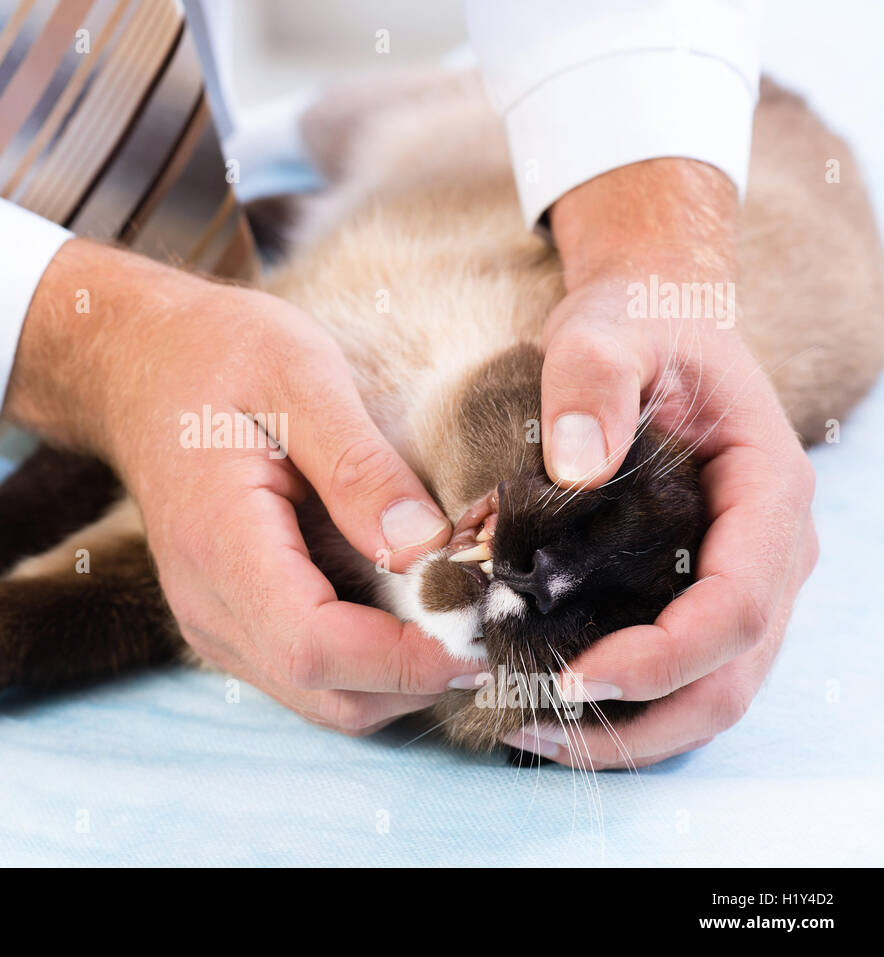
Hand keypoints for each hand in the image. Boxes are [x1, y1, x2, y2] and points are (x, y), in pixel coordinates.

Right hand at [7, 239, 480, 732]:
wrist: (140, 366)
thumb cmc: (216, 356)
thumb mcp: (297, 375)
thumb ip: (358, 464)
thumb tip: (425, 544)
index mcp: (219, 541)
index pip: (313, 646)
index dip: (406, 657)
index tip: (481, 629)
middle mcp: (208, 602)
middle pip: (328, 695)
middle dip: (419, 677)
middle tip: (490, 618)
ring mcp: (216, 620)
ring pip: (326, 699)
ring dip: (402, 675)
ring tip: (459, 608)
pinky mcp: (233, 620)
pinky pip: (311, 674)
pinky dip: (373, 661)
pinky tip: (411, 605)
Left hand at [502, 160, 818, 767]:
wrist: (653, 329)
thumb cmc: (638, 331)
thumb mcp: (608, 333)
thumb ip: (591, 383)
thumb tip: (576, 470)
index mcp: (765, 493)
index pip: (737, 604)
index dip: (663, 657)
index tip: (574, 677)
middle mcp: (768, 552)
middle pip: (730, 676)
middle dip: (639, 719)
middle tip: (534, 729)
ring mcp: (740, 580)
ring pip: (711, 693)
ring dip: (629, 731)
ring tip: (531, 735)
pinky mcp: (697, 593)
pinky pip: (680, 674)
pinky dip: (623, 706)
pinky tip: (546, 706)